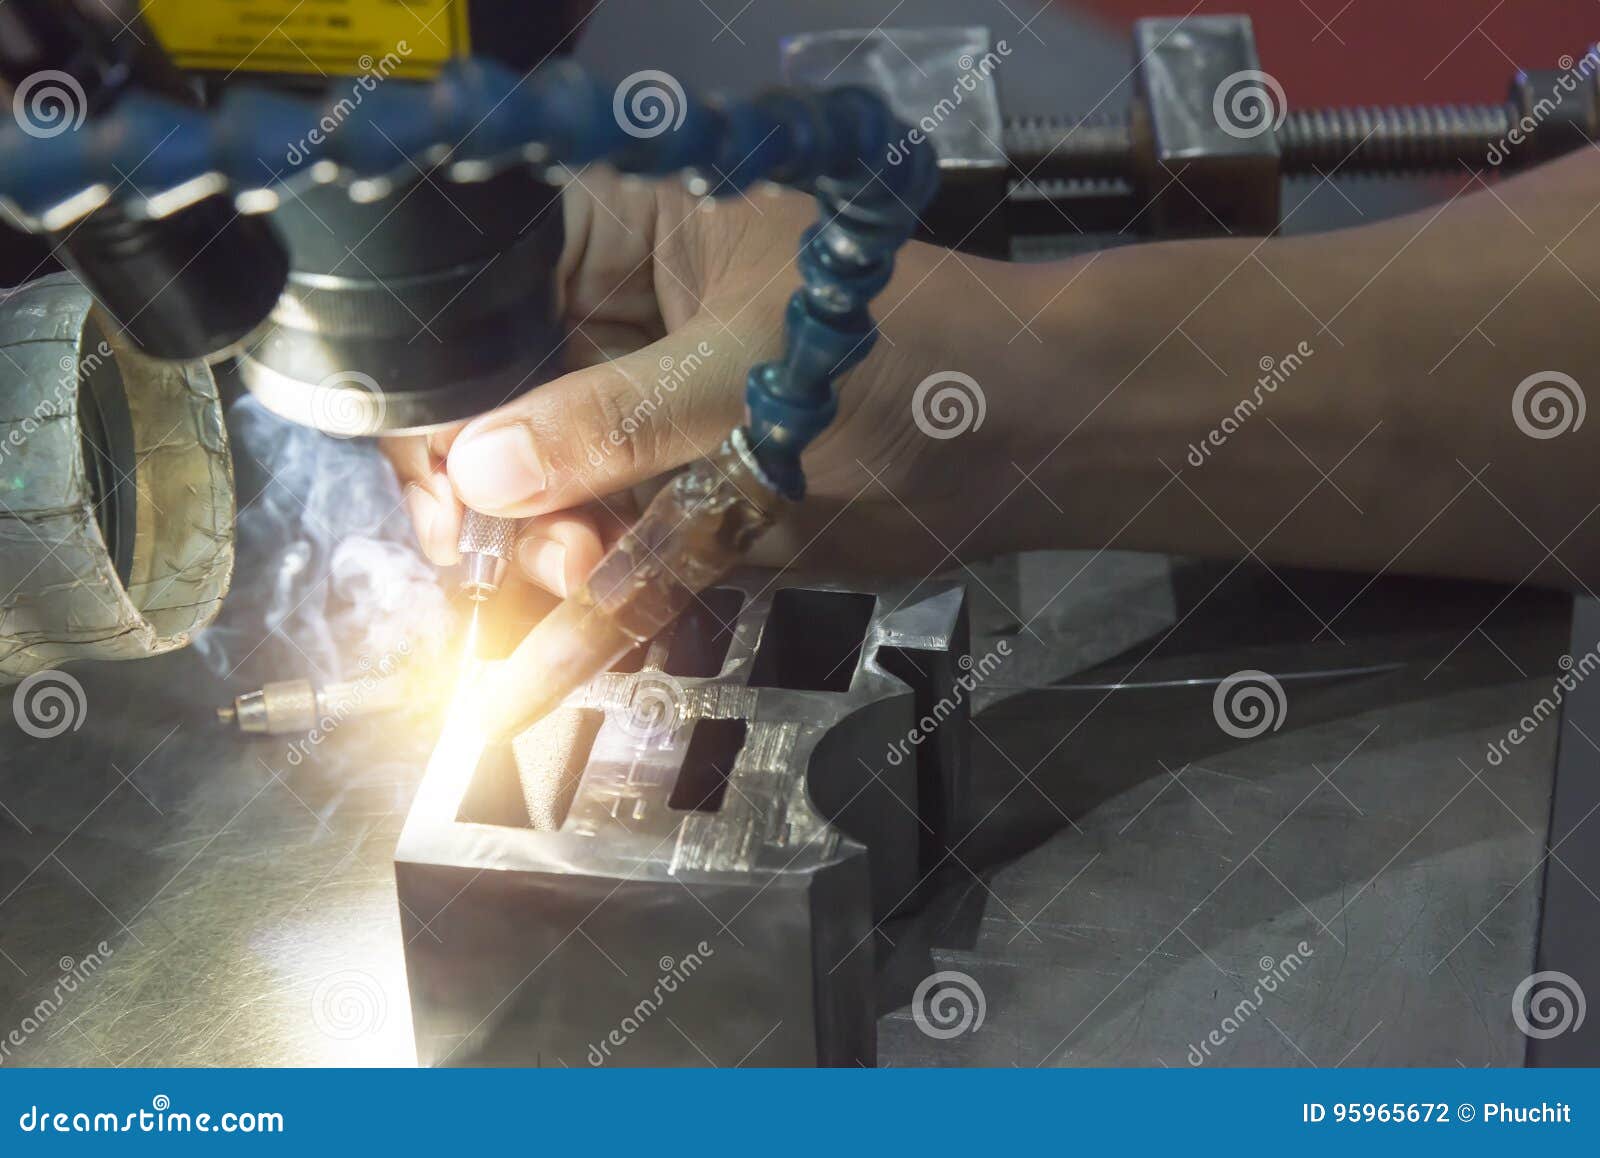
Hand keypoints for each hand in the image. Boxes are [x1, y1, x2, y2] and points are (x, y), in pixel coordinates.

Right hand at [383, 166, 1034, 600]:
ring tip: (576, 574)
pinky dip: (579, 614)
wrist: (1032, 436)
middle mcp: (617, 325)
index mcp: (624, 240)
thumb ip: (614, 418)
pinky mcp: (679, 499)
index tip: (446, 471)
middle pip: (490, 411)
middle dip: (491, 490)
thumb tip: (480, 464)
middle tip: (528, 544)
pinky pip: (605, 557)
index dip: (441, 385)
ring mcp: (646, 420)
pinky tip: (530, 675)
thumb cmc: (917, 353)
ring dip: (538, 556)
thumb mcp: (750, 374)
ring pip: (539, 498)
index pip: (478, 299)